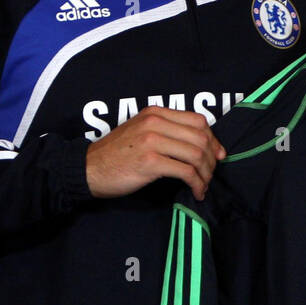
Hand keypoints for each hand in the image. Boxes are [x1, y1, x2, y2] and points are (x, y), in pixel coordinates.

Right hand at [86, 106, 224, 200]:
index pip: (198, 120)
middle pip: (201, 137)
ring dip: (206, 174)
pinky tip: (196, 191)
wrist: (87, 169)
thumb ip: (167, 131)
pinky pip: (185, 172)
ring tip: (204, 185)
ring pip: (196, 154)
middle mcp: (155, 122)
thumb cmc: (116, 154)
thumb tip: (201, 144)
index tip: (218, 154)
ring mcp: (152, 141)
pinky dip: (196, 183)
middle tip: (211, 174)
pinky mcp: (150, 161)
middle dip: (212, 159)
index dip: (213, 139)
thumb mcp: (141, 132)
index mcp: (156, 113)